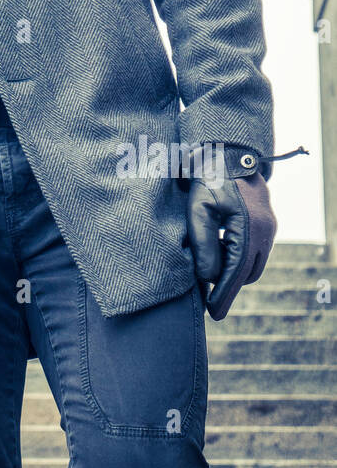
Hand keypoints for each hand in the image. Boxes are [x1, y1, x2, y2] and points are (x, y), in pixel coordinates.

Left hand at [185, 149, 276, 319]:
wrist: (228, 153)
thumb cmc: (208, 179)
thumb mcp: (198, 209)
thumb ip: (203, 244)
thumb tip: (208, 277)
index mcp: (248, 229)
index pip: (236, 273)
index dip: (224, 295)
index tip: (214, 314)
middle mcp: (264, 232)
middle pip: (248, 274)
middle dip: (229, 287)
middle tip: (207, 299)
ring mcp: (269, 228)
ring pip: (253, 264)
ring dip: (234, 272)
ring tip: (210, 275)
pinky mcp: (267, 223)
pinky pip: (255, 251)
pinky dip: (239, 258)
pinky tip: (220, 254)